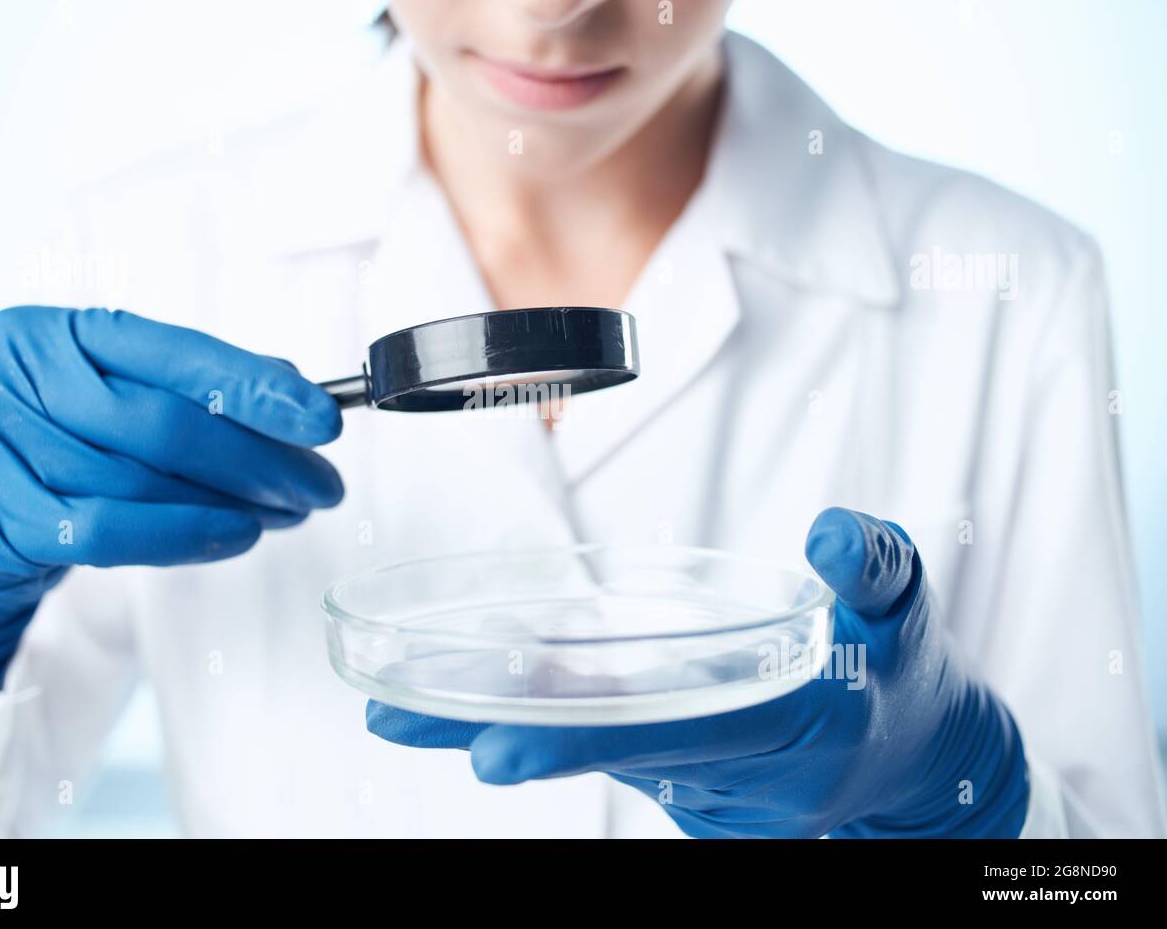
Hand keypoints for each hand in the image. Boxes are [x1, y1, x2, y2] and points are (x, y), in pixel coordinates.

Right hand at [0, 307, 342, 804]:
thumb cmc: (66, 445)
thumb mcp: (124, 398)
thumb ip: (200, 390)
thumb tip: (298, 396)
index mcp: (58, 331)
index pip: (173, 353)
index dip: (255, 387)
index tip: (323, 419)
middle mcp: (15, 376)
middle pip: (161, 422)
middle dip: (258, 460)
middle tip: (318, 486)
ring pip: (136, 481)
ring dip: (230, 504)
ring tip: (285, 514)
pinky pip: (102, 531)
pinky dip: (180, 537)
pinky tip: (234, 536)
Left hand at [367, 508, 1030, 837]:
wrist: (906, 757)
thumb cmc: (899, 683)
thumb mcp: (906, 625)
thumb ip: (878, 574)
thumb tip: (835, 532)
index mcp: (780, 734)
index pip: (670, 739)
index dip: (580, 744)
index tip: (494, 753)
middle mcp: (719, 762)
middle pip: (597, 749)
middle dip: (493, 739)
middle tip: (395, 726)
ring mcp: (691, 763)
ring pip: (581, 743)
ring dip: (486, 727)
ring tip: (388, 714)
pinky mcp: (672, 751)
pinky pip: (593, 732)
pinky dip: (528, 715)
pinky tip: (457, 697)